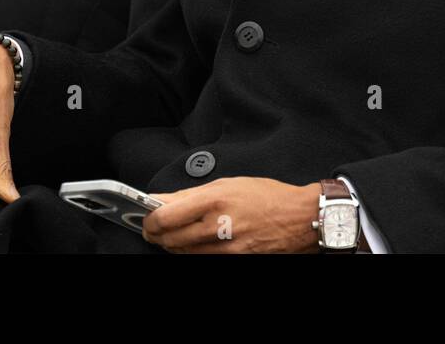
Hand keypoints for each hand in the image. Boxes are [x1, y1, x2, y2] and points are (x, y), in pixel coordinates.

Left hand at [142, 177, 321, 253]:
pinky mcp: (232, 260)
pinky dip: (191, 252)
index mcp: (214, 200)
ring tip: (173, 234)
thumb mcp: (229, 184)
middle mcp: (217, 226)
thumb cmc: (268, 197)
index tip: (146, 215)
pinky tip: (193, 244)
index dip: (149, 218)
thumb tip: (164, 199)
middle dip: (156, 233)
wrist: (298, 218)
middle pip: (168, 237)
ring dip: (171, 244)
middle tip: (153, 227)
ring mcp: (224, 247)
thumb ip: (192, 193)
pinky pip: (200, 259)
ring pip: (181, 252)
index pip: (165, 215)